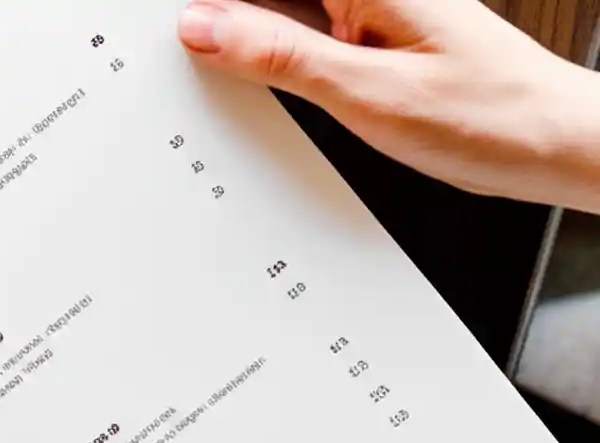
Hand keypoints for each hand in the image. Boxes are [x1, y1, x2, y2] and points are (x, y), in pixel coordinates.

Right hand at [178, 0, 599, 213]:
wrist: (558, 146)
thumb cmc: (492, 116)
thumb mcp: (365, 92)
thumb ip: (278, 56)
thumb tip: (204, 27)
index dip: (211, 5)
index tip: (165, 23)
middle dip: (222, 18)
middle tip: (180, 44)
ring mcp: (373, 9)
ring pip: (283, 9)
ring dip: (245, 32)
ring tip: (203, 54)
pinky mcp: (374, 36)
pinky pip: (306, 33)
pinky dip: (274, 53)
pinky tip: (254, 71)